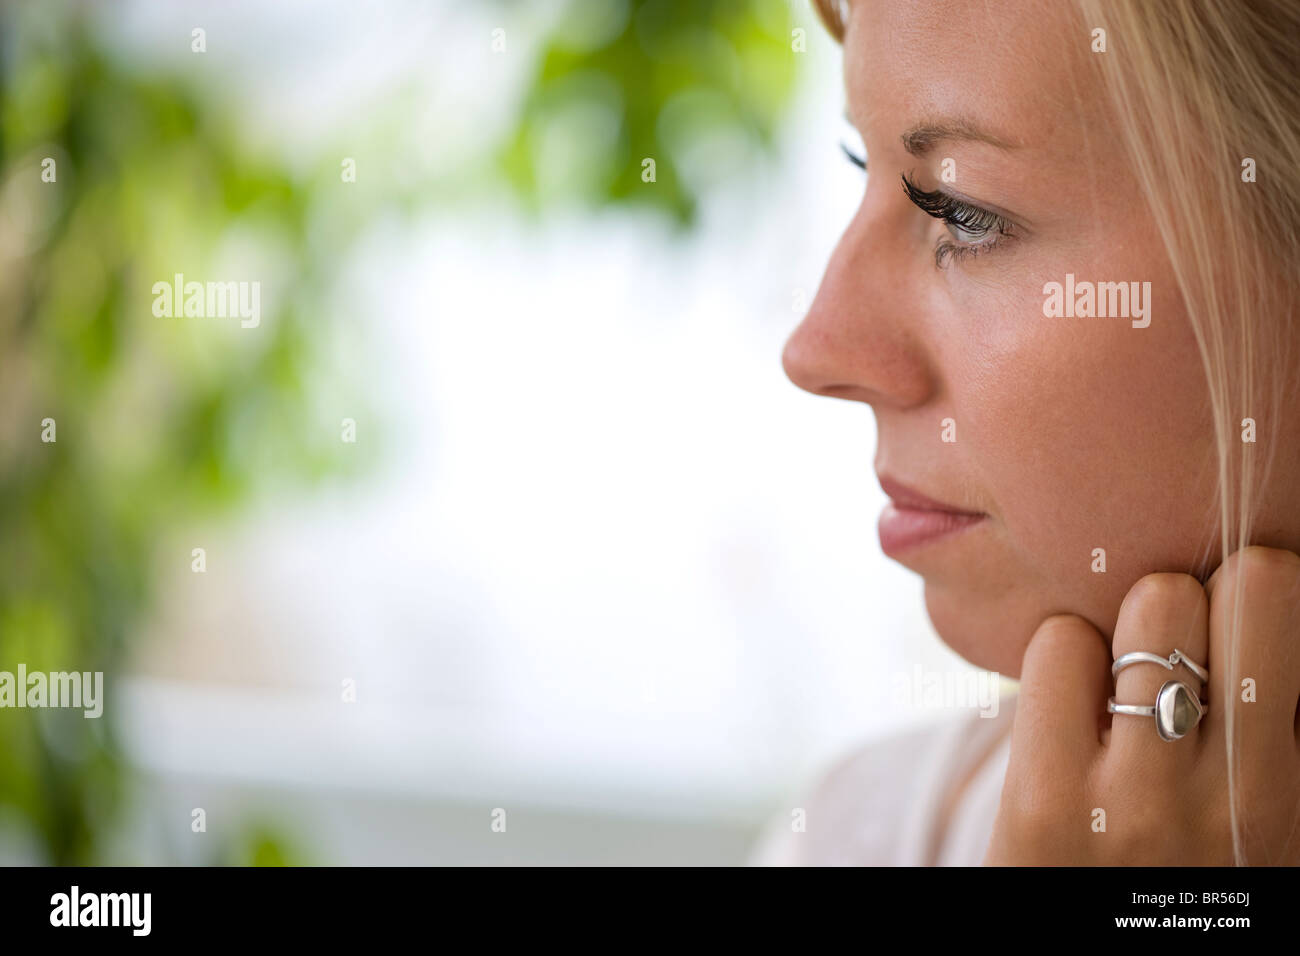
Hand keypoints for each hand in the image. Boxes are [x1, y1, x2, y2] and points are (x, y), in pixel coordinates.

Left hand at [984, 546, 1299, 864]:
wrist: (1091, 951)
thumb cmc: (1176, 869)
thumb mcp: (1264, 819)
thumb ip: (1272, 725)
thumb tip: (1264, 601)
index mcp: (1297, 794)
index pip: (1297, 612)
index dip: (1259, 596)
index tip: (1235, 623)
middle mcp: (1244, 798)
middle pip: (1248, 586)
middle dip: (1207, 592)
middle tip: (1176, 643)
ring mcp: (1142, 801)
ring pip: (1155, 602)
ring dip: (1129, 625)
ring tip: (1121, 680)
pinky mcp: (1045, 801)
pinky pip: (1059, 643)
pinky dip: (1061, 655)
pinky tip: (1066, 706)